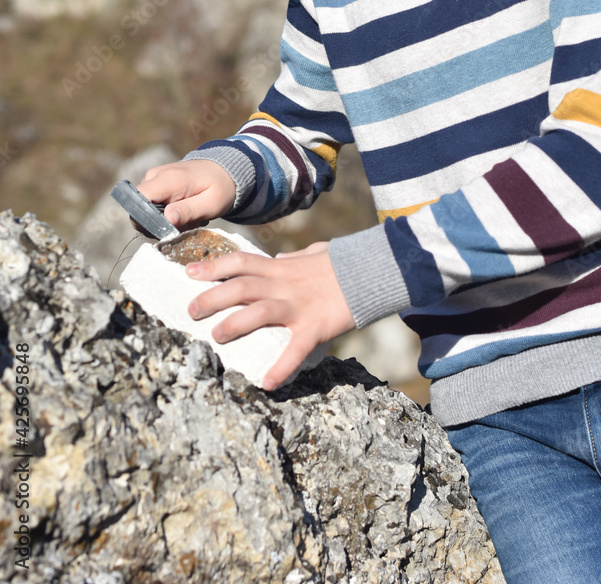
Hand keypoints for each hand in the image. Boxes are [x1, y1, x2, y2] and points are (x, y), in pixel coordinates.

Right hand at [137, 159, 235, 229]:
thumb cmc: (219, 188)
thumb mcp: (211, 204)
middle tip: (184, 225)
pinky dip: (165, 214)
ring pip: (145, 209)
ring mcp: (153, 178)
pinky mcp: (155, 183)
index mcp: (169, 178)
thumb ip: (188, 211)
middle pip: (139, 207)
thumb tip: (167, 219)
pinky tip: (182, 213)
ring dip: (164, 220)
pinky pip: (150, 205)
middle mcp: (155, 175)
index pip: (139, 198)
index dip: (144, 218)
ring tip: (187, 218)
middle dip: (157, 223)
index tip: (165, 228)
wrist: (223, 171)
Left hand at [185, 241, 354, 389]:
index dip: (213, 267)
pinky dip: (281, 367)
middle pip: (240, 287)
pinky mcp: (314, 327)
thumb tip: (280, 259)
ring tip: (216, 336)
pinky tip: (268, 383)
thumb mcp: (314, 254)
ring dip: (234, 324)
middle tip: (191, 309)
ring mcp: (297, 306)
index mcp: (281, 270)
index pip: (241, 263)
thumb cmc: (342, 264)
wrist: (371, 271)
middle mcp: (283, 286)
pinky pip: (295, 349)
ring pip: (258, 312)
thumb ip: (294, 259)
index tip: (190, 272)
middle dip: (212, 297)